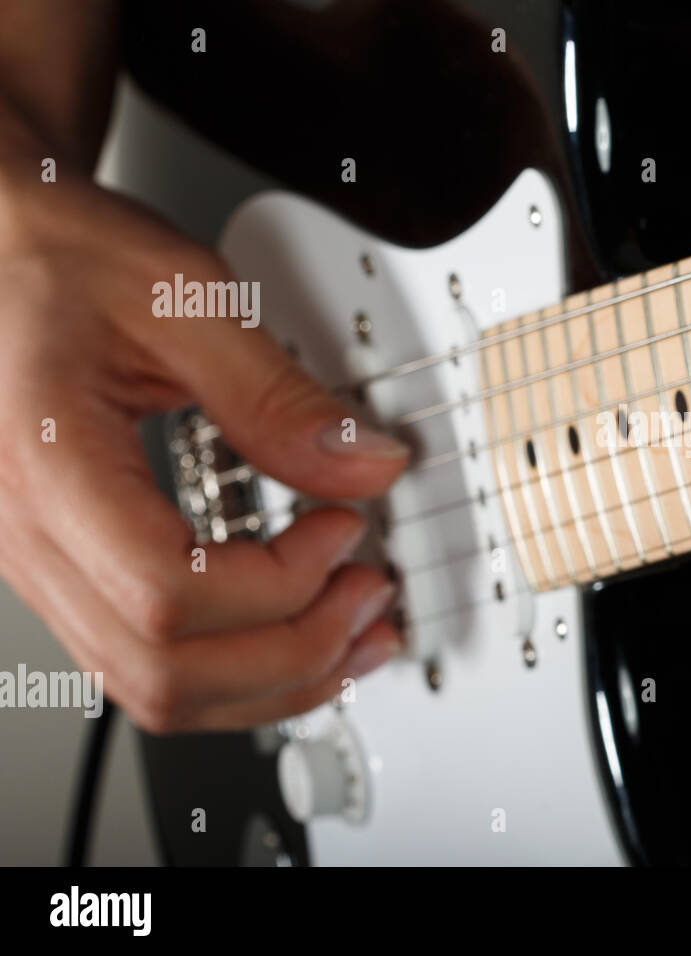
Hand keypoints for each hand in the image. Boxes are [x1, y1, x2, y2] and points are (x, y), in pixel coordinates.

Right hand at [0, 142, 409, 732]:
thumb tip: (367, 466)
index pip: (169, 594)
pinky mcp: (70, 569)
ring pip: (157, 689)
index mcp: (48, 467)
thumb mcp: (180, 297)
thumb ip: (277, 393)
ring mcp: (43, 565)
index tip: (344, 530)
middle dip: (294, 654)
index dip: (279, 586)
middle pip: (167, 671)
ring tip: (353, 634)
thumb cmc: (56, 260)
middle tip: (370, 598)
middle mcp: (29, 537)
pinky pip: (150, 661)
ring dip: (273, 681)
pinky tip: (293, 633)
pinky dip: (237, 668)